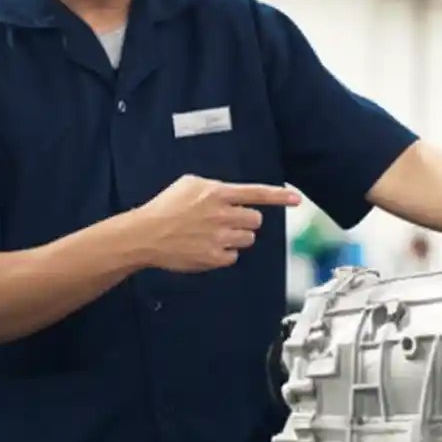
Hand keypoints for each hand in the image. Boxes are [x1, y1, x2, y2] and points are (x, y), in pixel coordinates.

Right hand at [130, 175, 300, 271]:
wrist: (145, 234)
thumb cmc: (164, 208)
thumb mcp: (188, 184)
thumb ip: (214, 187)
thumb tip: (229, 194)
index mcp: (217, 193)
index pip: (256, 193)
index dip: (279, 197)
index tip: (296, 200)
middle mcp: (222, 214)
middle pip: (255, 220)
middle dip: (245, 221)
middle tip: (226, 222)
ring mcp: (219, 237)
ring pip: (248, 239)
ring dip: (236, 237)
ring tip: (214, 235)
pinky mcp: (214, 257)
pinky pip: (234, 257)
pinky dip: (224, 254)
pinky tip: (207, 247)